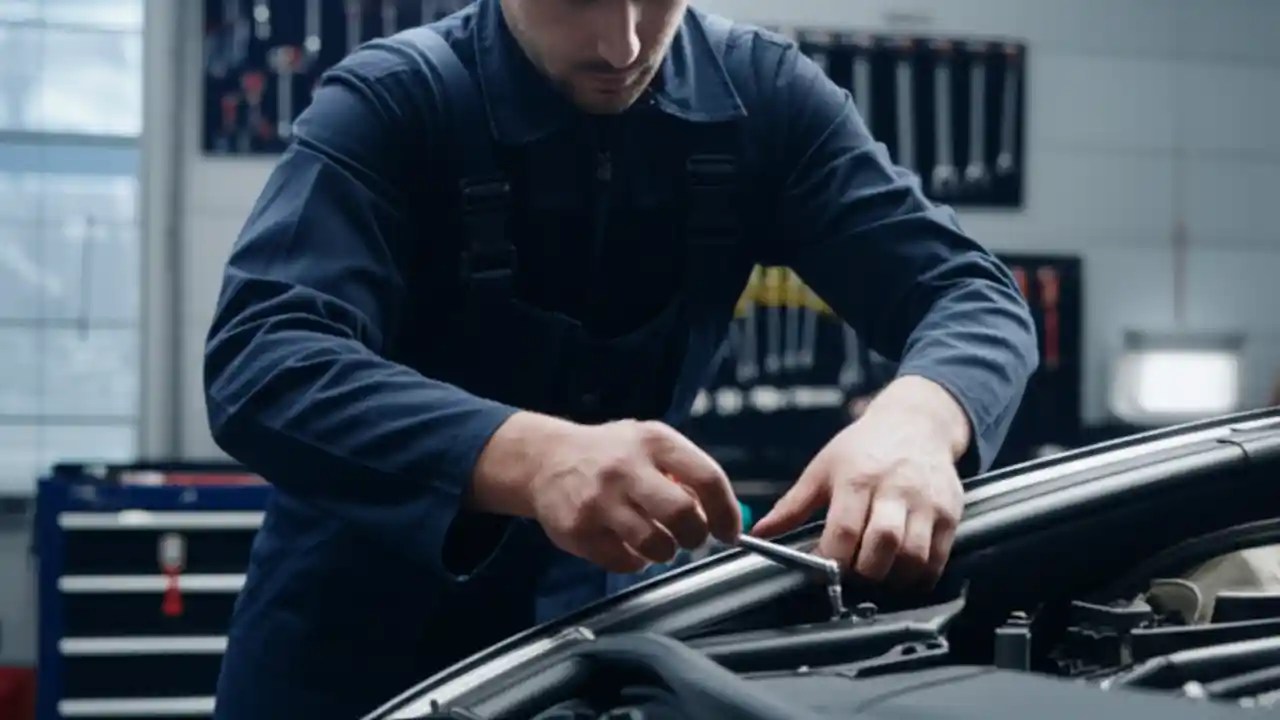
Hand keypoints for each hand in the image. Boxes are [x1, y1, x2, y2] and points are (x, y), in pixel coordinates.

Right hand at [480, 416, 741, 573]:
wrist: (545, 460)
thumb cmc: (610, 454)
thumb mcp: (649, 443)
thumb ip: (684, 471)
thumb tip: (718, 514)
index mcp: (653, 441)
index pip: (707, 478)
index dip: (726, 511)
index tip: (729, 530)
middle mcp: (625, 468)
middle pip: (683, 515)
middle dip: (696, 536)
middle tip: (692, 538)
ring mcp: (599, 501)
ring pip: (656, 545)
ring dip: (666, 551)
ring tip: (656, 539)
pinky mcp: (579, 531)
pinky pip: (625, 562)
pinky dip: (635, 560)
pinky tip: (626, 542)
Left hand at [751, 377, 968, 588]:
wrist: (916, 423)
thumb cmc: (864, 447)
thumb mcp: (823, 467)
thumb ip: (793, 505)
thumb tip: (759, 533)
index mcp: (857, 478)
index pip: (844, 530)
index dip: (832, 559)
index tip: (822, 570)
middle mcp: (895, 489)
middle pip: (883, 545)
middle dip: (864, 572)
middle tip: (852, 574)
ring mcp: (926, 502)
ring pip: (914, 556)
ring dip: (892, 578)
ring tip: (877, 573)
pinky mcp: (950, 513)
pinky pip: (939, 558)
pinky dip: (920, 575)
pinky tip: (902, 572)